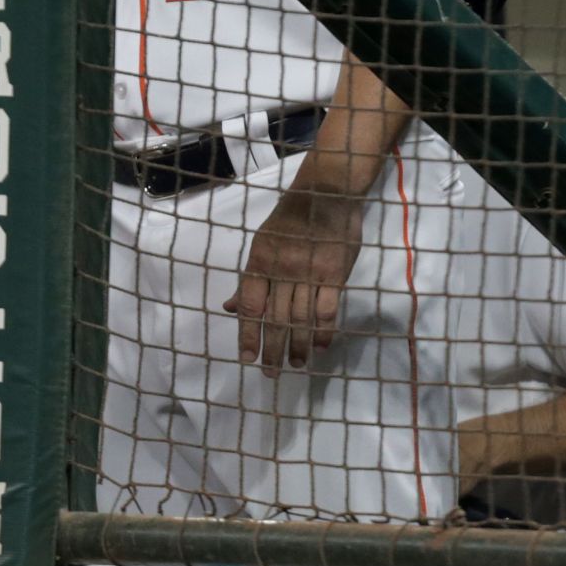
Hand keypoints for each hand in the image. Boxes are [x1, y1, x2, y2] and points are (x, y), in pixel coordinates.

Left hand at [224, 185, 365, 369]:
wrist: (327, 191)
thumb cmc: (291, 218)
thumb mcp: (263, 241)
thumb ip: (250, 278)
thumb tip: (230, 308)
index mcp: (260, 259)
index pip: (250, 304)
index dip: (247, 333)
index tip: (247, 358)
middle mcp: (282, 268)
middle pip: (276, 318)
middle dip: (272, 349)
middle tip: (271, 373)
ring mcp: (310, 272)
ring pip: (301, 319)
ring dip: (299, 346)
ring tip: (297, 365)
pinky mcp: (335, 274)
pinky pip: (327, 310)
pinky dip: (324, 332)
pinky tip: (321, 348)